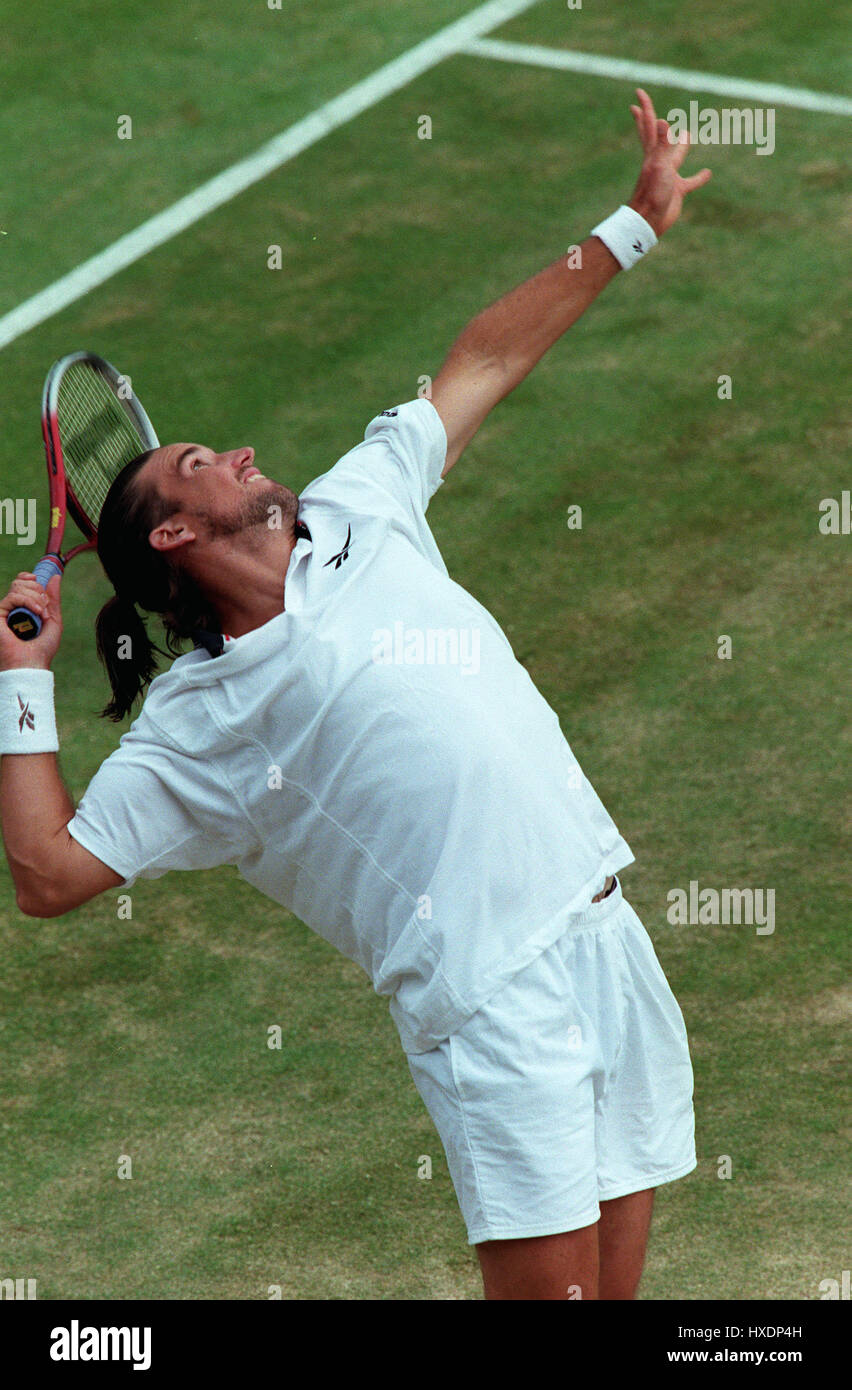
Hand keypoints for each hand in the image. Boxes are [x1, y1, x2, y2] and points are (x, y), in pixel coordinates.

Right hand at [0, 572, 62, 669]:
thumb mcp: (53, 621)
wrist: (32, 664)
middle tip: (45, 607)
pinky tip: (37, 612)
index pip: (20, 584)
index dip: (29, 578)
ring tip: (42, 614)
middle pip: (19, 582)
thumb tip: (56, 577)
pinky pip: (13, 597)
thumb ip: (53, 599)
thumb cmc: (42, 649)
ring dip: (36, 597)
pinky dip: (28, 601)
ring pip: (17, 587)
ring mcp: (3, 612)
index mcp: (22, 609)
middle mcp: (11, 609)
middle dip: (37, 589)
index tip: (38, 580)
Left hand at [627, 88, 711, 236]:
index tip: (639, 92)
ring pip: (676, 156)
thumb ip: (662, 145)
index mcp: (653, 154)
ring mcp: (668, 175)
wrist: (648, 222)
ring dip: (681, 146)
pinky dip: (699, 177)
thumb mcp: (659, 167)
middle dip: (652, 120)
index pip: (649, 125)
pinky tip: (708, 173)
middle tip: (645, 107)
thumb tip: (663, 122)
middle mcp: (659, 161)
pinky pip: (691, 181)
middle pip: (656, 136)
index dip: (646, 108)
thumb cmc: (652, 194)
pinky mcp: (677, 190)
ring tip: (687, 134)